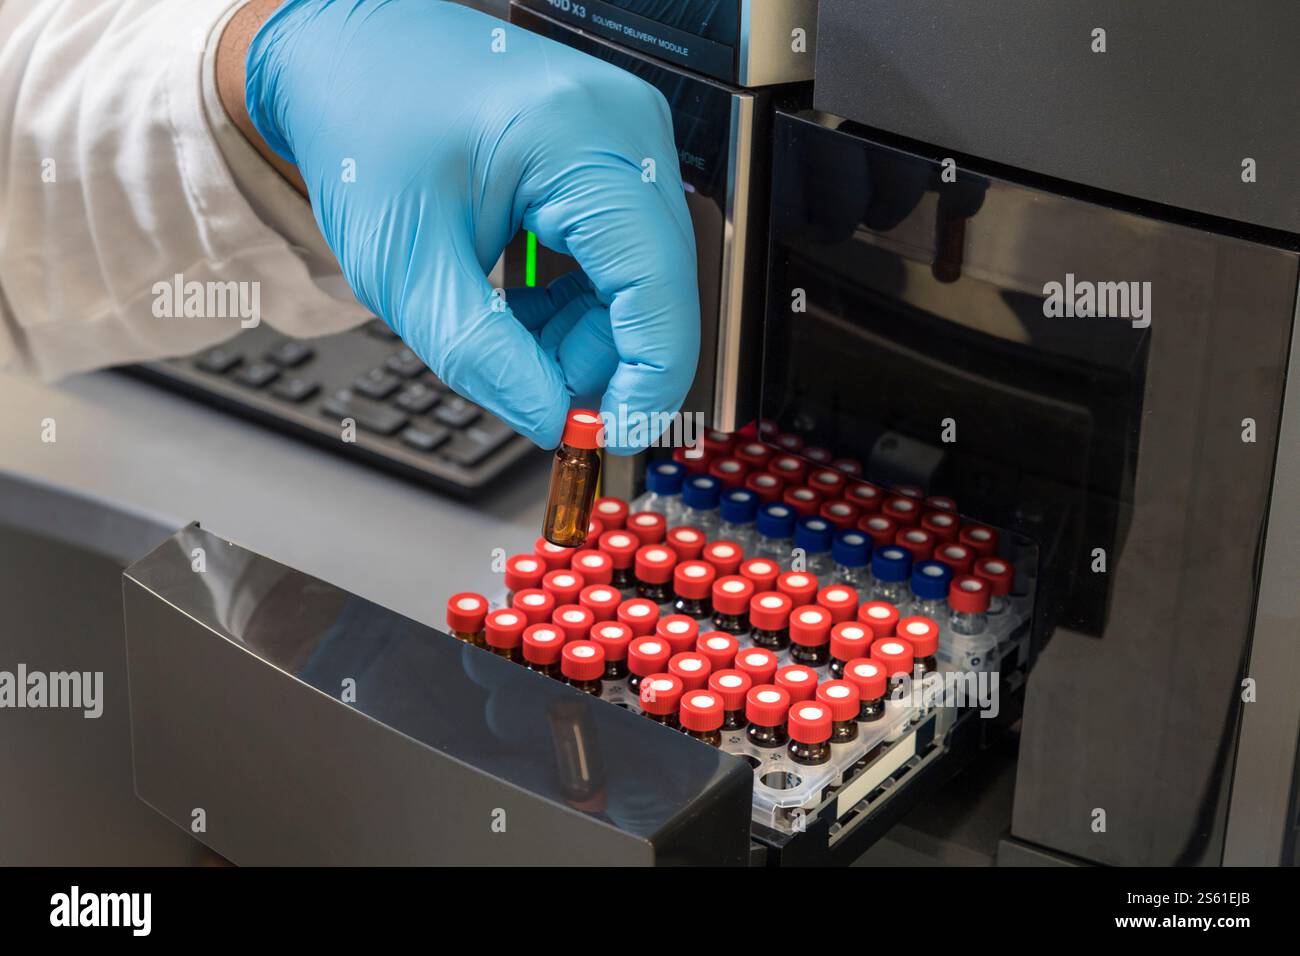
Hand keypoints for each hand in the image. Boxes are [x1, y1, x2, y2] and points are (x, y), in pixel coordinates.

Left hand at [243, 0, 699, 450]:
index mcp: (581, 138)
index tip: (611, 437)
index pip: (657, 283)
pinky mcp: (611, 154)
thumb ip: (484, 357)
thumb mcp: (406, 265)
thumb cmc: (364, 126)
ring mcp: (625, 136)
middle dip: (601, 358)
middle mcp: (624, 127)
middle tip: (540, 398)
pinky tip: (523, 311)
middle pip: (655, 285)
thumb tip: (549, 417)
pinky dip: (577, 301)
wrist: (342, 58)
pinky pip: (620, 253)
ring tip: (510, 342)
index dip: (646, 378)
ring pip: (640, 278)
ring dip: (584, 334)